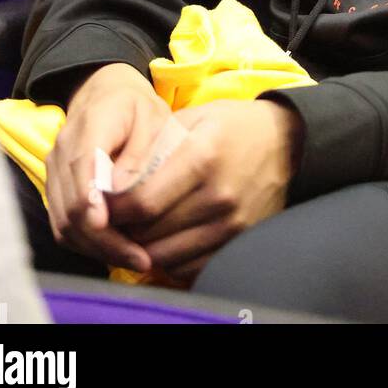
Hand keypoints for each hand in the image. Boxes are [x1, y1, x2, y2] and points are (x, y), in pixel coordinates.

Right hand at [45, 63, 171, 271]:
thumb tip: (120, 191)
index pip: (83, 173)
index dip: (96, 209)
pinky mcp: (54, 185)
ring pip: (64, 222)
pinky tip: (115, 249)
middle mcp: (63, 149)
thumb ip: (138, 152)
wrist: (103, 91)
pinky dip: (86, 241)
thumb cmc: (136, 106)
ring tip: (132, 259)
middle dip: (104, 241)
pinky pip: (63, 222)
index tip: (122, 237)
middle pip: (71, 208)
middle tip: (140, 259)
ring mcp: (53, 169)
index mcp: (91, 124)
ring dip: (96, 247)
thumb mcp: (151, 118)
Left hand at [108, 99, 302, 284]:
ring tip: (137, 230)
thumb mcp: (193, 119)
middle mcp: (218, 195)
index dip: (112, 210)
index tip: (102, 204)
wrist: (286, 143)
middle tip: (112, 220)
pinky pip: (189, 268)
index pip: (141, 202)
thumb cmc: (231, 126)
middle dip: (123, 230)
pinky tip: (165, 240)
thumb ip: (152, 148)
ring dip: (143, 249)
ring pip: (166, 257)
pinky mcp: (239, 242)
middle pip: (150, 234)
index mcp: (202, 157)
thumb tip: (108, 180)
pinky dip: (169, 260)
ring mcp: (232, 224)